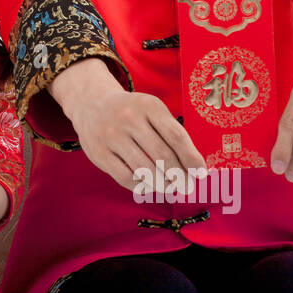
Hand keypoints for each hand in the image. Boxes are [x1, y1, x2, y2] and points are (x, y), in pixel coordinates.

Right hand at [63, 85, 206, 192]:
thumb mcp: (151, 111)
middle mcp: (129, 118)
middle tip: (186, 185)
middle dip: (179, 175)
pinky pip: (125, 177)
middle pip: (162, 155)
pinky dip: (141, 186)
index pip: (176, 136)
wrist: (91, 105)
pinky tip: (148, 186)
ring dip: (163, 184)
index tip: (200, 173)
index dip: (191, 158)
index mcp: (148, 106)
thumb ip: (171, 133)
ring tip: (170, 187)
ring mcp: (111, 135)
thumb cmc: (132, 113)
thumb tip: (195, 167)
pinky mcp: (99, 153)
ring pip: (145, 169)